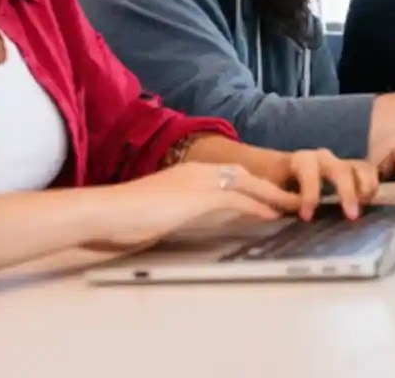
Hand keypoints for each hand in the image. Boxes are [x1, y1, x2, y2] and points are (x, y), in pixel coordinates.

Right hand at [88, 162, 301, 250]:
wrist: (103, 212)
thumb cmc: (120, 217)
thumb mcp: (155, 212)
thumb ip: (173, 211)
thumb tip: (179, 221)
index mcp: (184, 174)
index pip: (227, 175)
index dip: (250, 185)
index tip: (266, 195)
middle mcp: (194, 172)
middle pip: (243, 175)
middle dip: (268, 186)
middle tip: (289, 198)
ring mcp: (197, 182)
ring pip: (246, 184)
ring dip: (271, 195)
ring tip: (291, 206)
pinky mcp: (197, 196)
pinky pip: (237, 199)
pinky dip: (257, 205)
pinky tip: (271, 214)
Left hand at [263, 148, 379, 220]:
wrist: (280, 170)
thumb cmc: (274, 182)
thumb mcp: (269, 190)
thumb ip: (280, 199)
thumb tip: (295, 208)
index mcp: (301, 160)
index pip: (310, 172)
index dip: (310, 195)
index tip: (307, 217)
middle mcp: (324, 158)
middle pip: (342, 169)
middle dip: (347, 192)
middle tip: (352, 215)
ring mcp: (340, 162)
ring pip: (361, 167)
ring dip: (366, 186)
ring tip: (364, 205)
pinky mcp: (351, 170)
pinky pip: (368, 172)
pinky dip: (372, 185)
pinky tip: (368, 202)